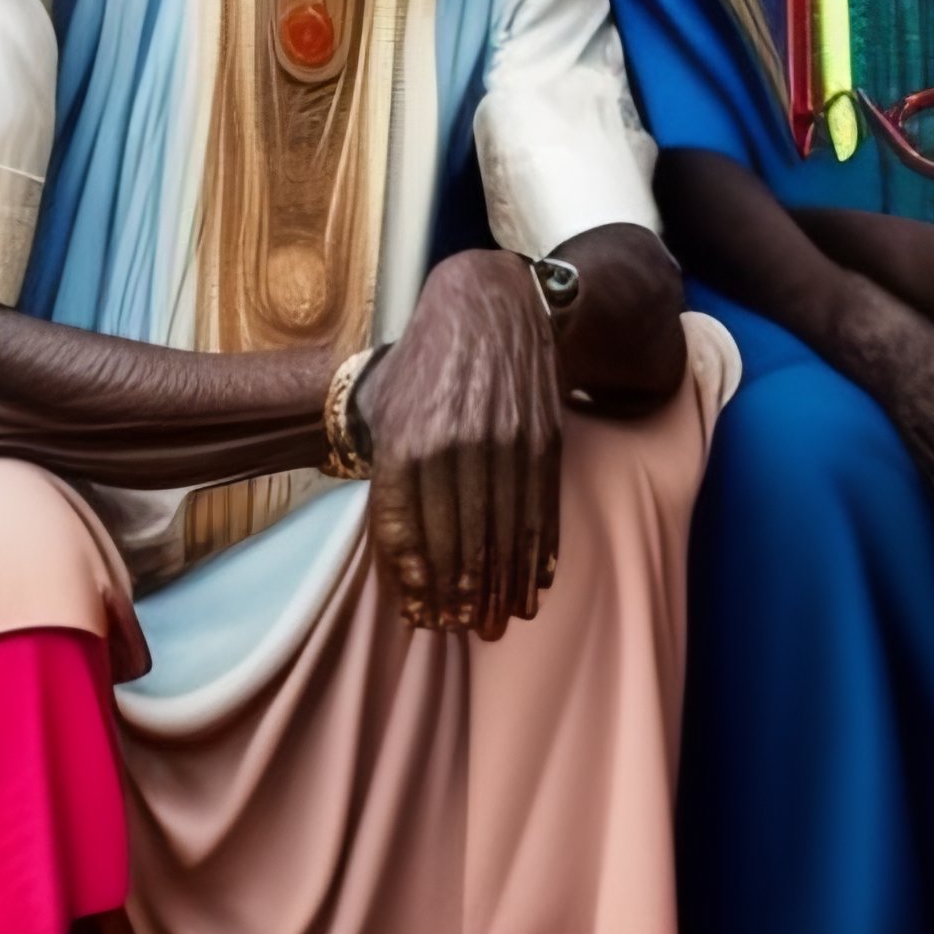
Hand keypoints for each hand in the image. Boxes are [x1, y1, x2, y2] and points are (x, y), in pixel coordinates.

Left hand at [361, 251, 560, 636]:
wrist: (489, 302)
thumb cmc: (429, 364)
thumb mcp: (391, 409)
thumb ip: (391, 477)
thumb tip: (404, 560)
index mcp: (407, 439)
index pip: (412, 530)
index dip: (422, 582)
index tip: (429, 619)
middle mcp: (454, 442)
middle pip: (460, 539)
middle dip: (464, 595)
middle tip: (470, 631)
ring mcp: (504, 439)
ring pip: (504, 530)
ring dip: (505, 583)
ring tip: (504, 620)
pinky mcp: (542, 435)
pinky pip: (542, 506)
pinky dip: (540, 550)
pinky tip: (537, 582)